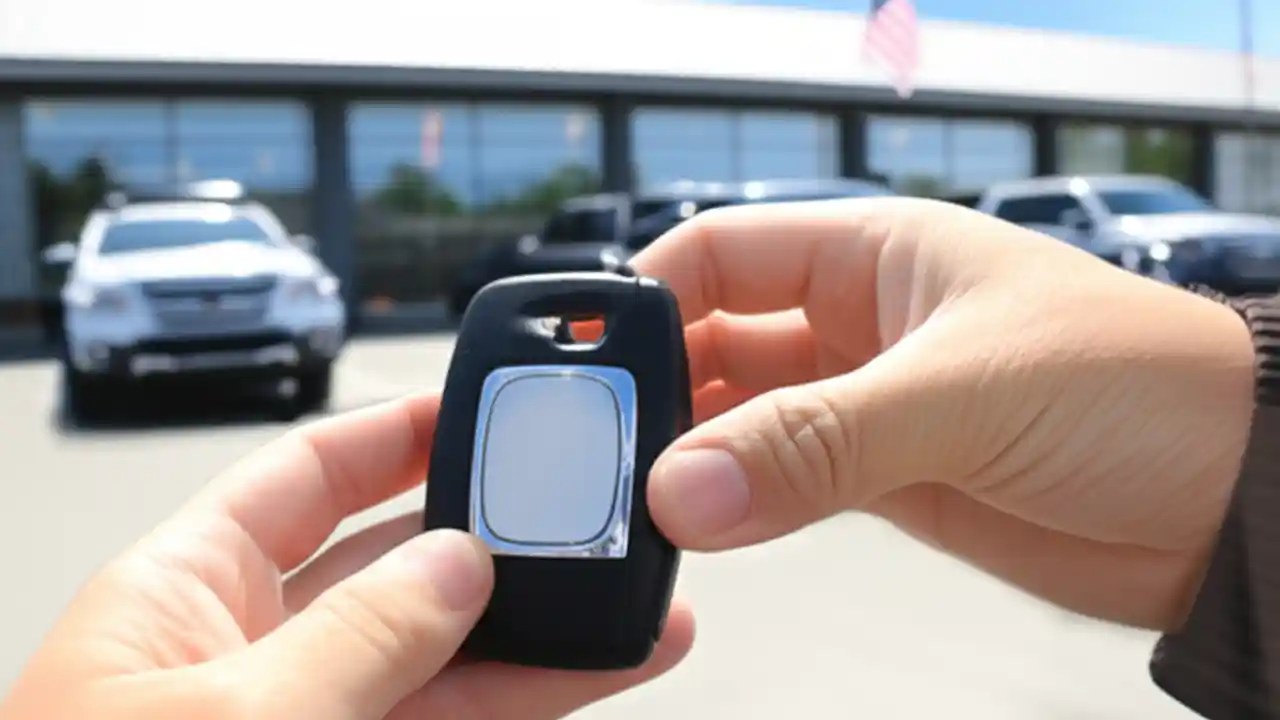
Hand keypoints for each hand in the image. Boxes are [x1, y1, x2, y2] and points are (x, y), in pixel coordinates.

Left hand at [2, 395, 693, 718]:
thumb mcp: (241, 719)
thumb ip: (360, 636)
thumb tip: (455, 564)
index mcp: (180, 594)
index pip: (303, 479)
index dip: (393, 438)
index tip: (478, 416)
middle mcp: (243, 654)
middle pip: (388, 568)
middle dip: (488, 544)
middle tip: (575, 520)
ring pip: (435, 662)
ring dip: (531, 638)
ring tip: (622, 613)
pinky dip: (516, 703)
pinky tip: (581, 678)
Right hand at [632, 197, 1254, 630]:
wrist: (1232, 499)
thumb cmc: (1145, 387)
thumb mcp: (967, 393)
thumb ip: (820, 441)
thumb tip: (687, 484)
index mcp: (875, 254)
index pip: (723, 253)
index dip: (649, 295)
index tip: (588, 358)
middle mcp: (861, 322)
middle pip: (718, 340)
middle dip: (657, 387)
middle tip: (604, 447)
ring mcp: (868, 404)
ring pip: (743, 419)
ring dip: (693, 454)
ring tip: (644, 497)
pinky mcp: (887, 479)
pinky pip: (783, 482)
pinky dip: (739, 503)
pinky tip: (704, 525)